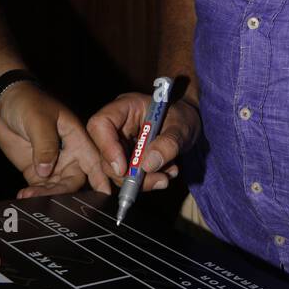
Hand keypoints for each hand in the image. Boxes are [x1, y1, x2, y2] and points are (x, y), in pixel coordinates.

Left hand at [0, 82, 112, 197]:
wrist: (4, 104)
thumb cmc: (27, 103)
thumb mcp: (39, 120)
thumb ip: (45, 145)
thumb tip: (46, 171)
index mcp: (77, 137)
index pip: (93, 160)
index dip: (100, 177)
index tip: (104, 194)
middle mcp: (68, 153)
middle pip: (75, 180)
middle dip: (64, 192)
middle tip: (48, 197)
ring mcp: (52, 163)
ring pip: (57, 187)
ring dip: (46, 195)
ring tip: (29, 195)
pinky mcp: (36, 171)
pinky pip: (40, 188)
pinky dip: (34, 195)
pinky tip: (24, 195)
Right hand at [87, 92, 201, 190]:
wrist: (188, 124)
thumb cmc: (183, 117)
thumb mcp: (182, 127)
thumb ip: (168, 143)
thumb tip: (148, 165)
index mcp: (126, 107)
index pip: (101, 124)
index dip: (107, 148)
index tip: (123, 168)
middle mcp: (118, 124)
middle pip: (104, 153)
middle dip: (127, 174)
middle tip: (156, 180)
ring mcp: (120, 142)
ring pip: (115, 170)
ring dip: (141, 181)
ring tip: (166, 176)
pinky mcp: (126, 158)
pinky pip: (127, 176)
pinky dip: (146, 181)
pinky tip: (165, 174)